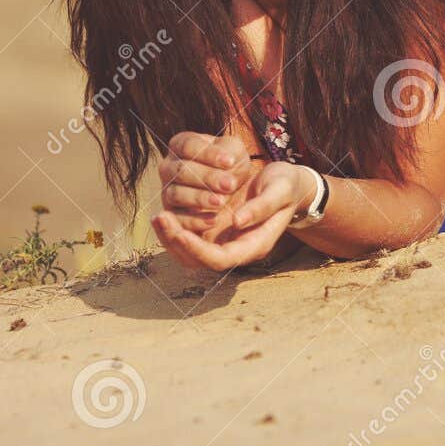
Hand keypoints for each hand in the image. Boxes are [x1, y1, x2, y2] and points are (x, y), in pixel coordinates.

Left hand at [152, 161, 317, 271]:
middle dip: (176, 243)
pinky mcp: (215, 229)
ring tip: (158, 217)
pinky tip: (165, 212)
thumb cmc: (286, 186)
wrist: (286, 184)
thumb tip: (237, 222)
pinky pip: (189, 237)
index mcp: (254, 244)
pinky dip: (175, 229)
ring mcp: (223, 240)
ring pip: (189, 253)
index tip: (179, 232)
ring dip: (171, 239)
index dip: (197, 249)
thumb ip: (262, 207)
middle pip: (199, 261)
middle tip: (160, 218)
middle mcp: (236, 247)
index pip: (220, 259)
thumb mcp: (280, 190)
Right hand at [156, 130, 257, 240]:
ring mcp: (166, 190)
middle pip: (181, 171)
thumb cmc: (230, 164)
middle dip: (207, 178)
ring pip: (176, 194)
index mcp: (180, 144)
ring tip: (221, 202)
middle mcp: (168, 167)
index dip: (209, 154)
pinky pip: (176, 218)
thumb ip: (231, 151)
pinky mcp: (170, 213)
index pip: (189, 146)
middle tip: (229, 184)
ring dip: (200, 198)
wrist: (230, 189)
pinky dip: (194, 220)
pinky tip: (214, 219)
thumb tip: (227, 163)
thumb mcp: (235, 151)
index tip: (230, 162)